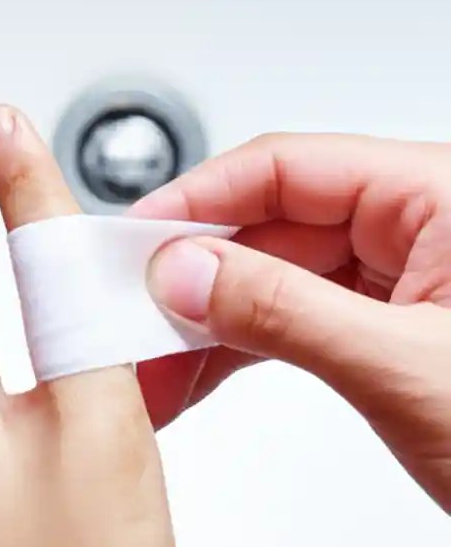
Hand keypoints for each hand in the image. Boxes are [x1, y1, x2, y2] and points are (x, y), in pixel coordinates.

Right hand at [130, 132, 450, 511]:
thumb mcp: (405, 367)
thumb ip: (284, 312)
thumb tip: (186, 271)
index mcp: (442, 199)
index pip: (289, 167)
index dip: (200, 198)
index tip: (134, 239)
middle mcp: (419, 230)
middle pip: (270, 226)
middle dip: (191, 280)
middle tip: (127, 317)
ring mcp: (402, 282)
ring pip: (273, 280)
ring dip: (205, 326)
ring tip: (151, 369)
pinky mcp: (387, 331)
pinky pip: (292, 323)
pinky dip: (238, 353)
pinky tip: (194, 379)